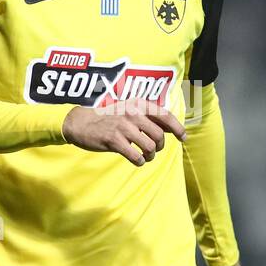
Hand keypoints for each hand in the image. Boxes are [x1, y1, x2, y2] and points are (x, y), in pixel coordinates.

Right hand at [61, 98, 185, 165]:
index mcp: (138, 104)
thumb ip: (149, 117)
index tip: (183, 138)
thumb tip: (172, 128)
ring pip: (150, 147)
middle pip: (159, 135)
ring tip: (145, 157)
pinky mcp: (114, 140)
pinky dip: (139, 161)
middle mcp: (132, 112)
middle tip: (152, 150)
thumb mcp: (129, 110)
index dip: (178, 128)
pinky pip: (136, 156)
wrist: (82, 123)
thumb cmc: (109, 119)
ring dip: (150, 156)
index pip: (165, 115)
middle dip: (160, 147)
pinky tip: (136, 160)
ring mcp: (123, 126)